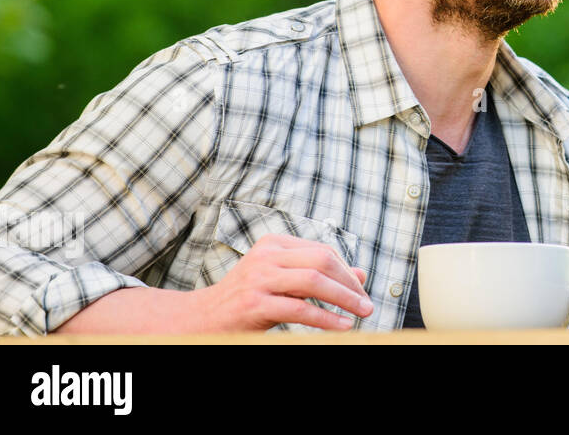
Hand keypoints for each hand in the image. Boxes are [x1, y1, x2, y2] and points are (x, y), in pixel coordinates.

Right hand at [193, 233, 373, 332]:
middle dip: (350, 283)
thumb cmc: (248, 299)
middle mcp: (267, 255)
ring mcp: (259, 278)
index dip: (347, 271)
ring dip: (344, 299)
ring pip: (314, 281)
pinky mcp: (255, 303)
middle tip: (367, 304)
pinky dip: (325, 318)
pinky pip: (299, 309)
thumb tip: (360, 275)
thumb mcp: (284, 280)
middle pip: (322, 261)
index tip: (362, 290)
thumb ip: (318, 275)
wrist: (202, 319)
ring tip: (361, 313)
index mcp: (274, 243)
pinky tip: (341, 325)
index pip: (323, 251)